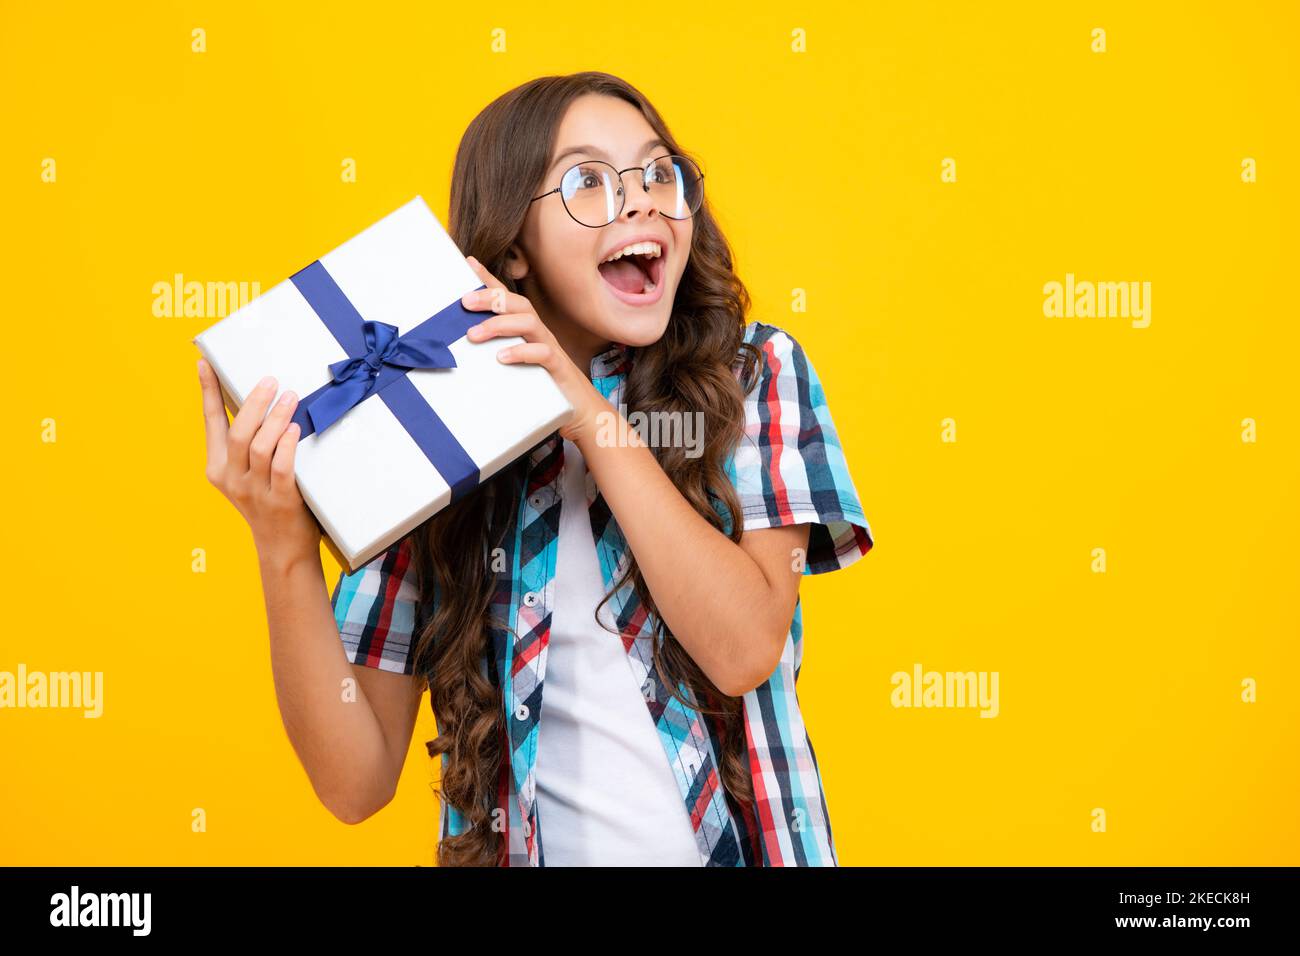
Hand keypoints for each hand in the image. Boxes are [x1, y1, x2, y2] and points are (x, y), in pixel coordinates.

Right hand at [198, 359, 321, 569]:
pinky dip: (288, 446)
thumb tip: (263, 402)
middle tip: (271, 381)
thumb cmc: (269, 502)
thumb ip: (250, 445)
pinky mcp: (280, 501)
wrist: (282, 547)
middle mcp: (231, 478)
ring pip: (259, 447)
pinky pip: (282, 468)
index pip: (211, 423)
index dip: (208, 392)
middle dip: (254, 403)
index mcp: (218, 468)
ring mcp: (255, 491)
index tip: (205, 364)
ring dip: (275, 419)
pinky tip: (295, 429)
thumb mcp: (249, 474)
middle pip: (238, 432)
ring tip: (289, 398)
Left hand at [460, 256, 608, 444]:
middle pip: (517, 303)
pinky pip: (542, 353)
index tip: (467, 262)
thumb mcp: (514, 366)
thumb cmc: (543, 386)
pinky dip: (521, 352)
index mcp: (527, 329)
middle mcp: (538, 333)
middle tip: (464, 303)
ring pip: (528, 322)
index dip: (488, 278)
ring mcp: (549, 347)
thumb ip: (495, 353)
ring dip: (499, 324)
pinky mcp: (557, 368)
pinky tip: (502, 357)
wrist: (579, 410)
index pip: (507, 297)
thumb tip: (463, 348)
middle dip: (490, 297)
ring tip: (474, 334)